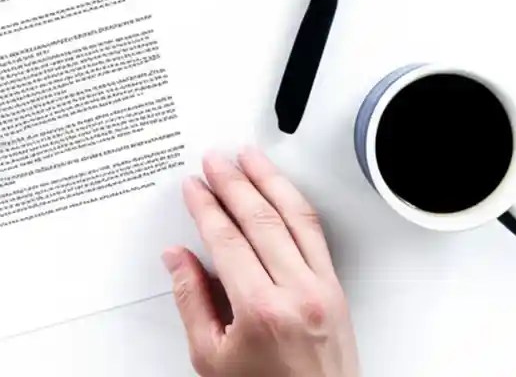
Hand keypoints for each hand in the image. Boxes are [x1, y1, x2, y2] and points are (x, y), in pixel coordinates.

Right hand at [163, 148, 358, 376]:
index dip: (207, 207)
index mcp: (261, 310)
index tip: (194, 188)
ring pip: (295, 218)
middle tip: (215, 161)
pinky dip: (296, 205)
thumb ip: (191, 302)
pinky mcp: (337, 292)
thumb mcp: (210, 358)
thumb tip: (177, 259)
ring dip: (269, 181)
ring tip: (249, 157)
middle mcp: (297, 294)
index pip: (228, 240)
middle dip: (234, 183)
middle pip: (261, 219)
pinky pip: (316, 235)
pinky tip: (282, 189)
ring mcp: (323, 290)